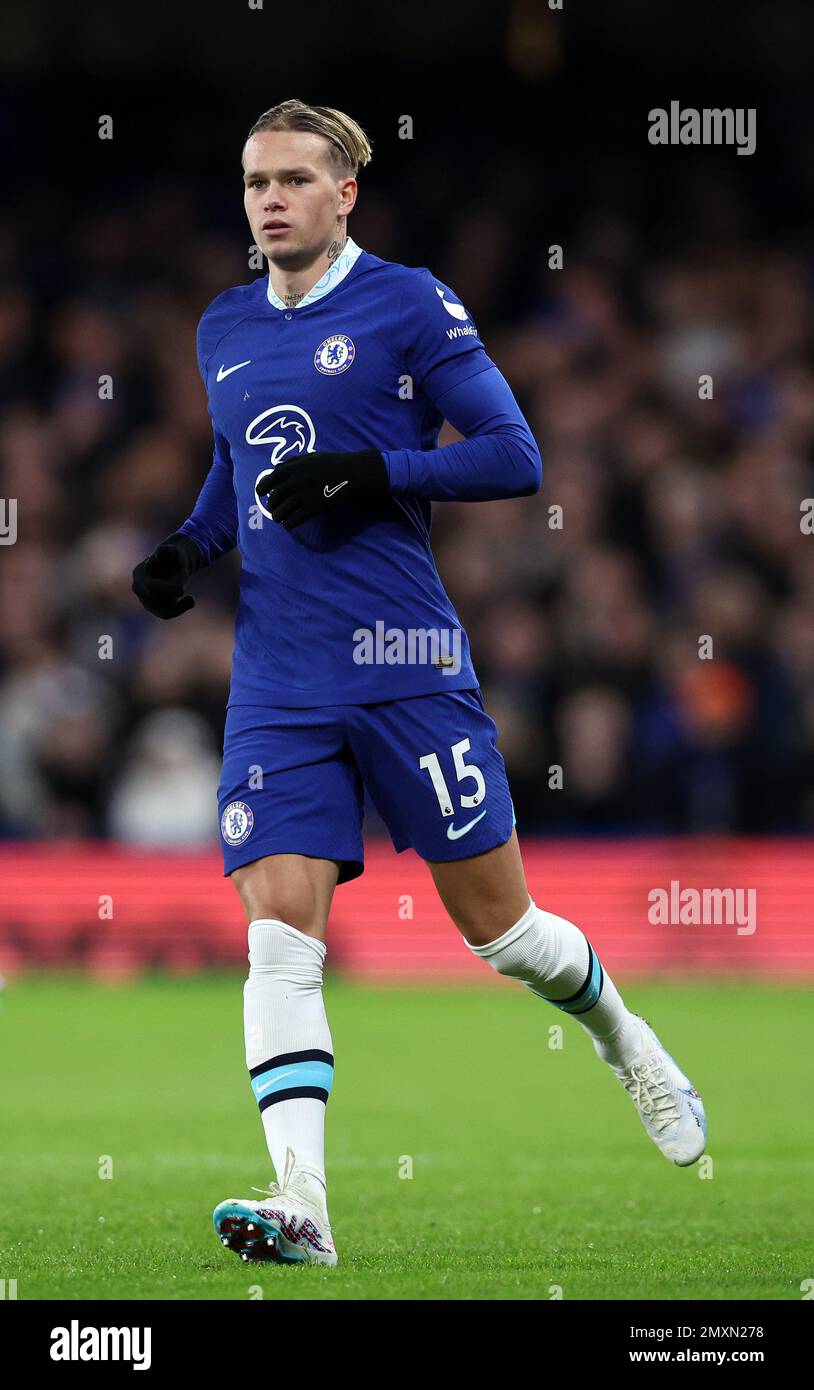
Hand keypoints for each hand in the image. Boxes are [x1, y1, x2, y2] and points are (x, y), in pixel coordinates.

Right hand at [132, 532, 202, 618]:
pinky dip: (179, 610)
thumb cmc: (173, 556)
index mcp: (139, 573)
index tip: (182, 590)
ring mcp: (145, 599)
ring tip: (191, 599)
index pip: (151, 587)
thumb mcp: (173, 550)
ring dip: (178, 606)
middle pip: (154, 601)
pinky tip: (190, 601)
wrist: (174, 565)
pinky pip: (166, 614)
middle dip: (171, 598)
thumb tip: (158, 556)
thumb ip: (166, 551)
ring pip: (161, 610)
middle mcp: (139, 588)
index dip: (167, 590)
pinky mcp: (154, 607)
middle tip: (185, 592)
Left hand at [258, 448, 388, 529]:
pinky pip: (294, 519)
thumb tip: (276, 469)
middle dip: (271, 504)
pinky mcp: (314, 507)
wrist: (355, 473)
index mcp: (295, 467)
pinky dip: (289, 524)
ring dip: (277, 516)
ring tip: (279, 518)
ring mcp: (304, 495)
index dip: (262, 487)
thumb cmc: (335, 463)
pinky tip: (290, 524)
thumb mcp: (312, 457)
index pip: (271, 478)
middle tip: (272, 509)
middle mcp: (296, 481)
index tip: (259, 493)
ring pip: (282, 510)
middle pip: (275, 496)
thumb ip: (293, 462)